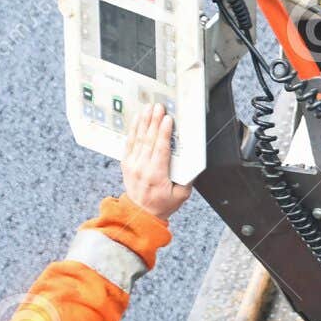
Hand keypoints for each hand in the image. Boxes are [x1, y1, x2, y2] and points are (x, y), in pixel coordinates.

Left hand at [122, 104, 191, 220]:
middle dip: (154, 121)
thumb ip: (188, 178)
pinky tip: (138, 119)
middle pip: (148, 140)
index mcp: (156, 175)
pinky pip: (129, 142)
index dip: (164, 133)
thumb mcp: (181, 195)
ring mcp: (132, 164)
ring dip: (144, 121)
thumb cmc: (162, 204)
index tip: (168, 120)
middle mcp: (142, 168)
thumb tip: (193, 160)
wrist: (140, 213)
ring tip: (149, 108)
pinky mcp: (127, 162)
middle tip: (159, 108)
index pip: (160, 149)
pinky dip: (133, 129)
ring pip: (138, 138)